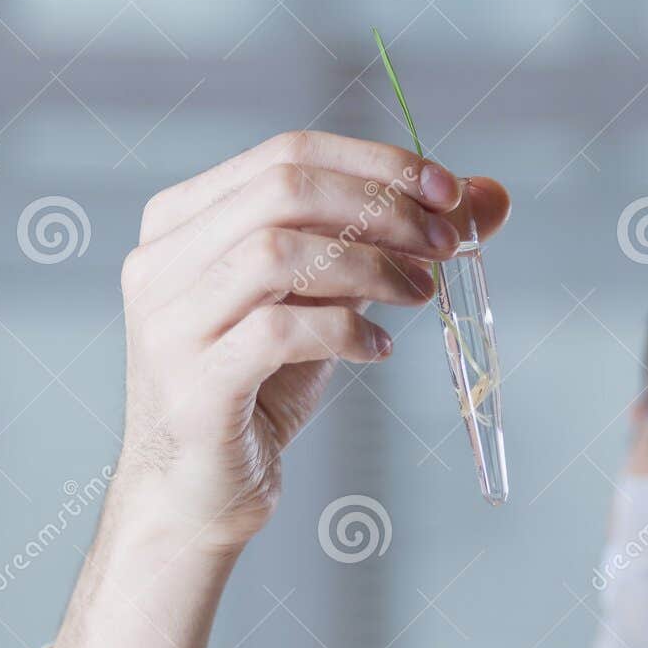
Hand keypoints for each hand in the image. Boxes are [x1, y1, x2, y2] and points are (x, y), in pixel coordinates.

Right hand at [112, 130, 510, 554]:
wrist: (196, 494)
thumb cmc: (259, 389)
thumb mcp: (330, 300)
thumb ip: (392, 244)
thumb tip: (487, 198)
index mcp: (183, 220)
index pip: (288, 152)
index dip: (378, 164)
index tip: (449, 192)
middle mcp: (160, 260)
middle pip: (282, 188)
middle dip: (382, 207)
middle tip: (445, 245)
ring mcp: (169, 323)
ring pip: (277, 251)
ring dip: (370, 265)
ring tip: (421, 294)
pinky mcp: (193, 387)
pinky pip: (279, 332)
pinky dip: (346, 331)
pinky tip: (380, 349)